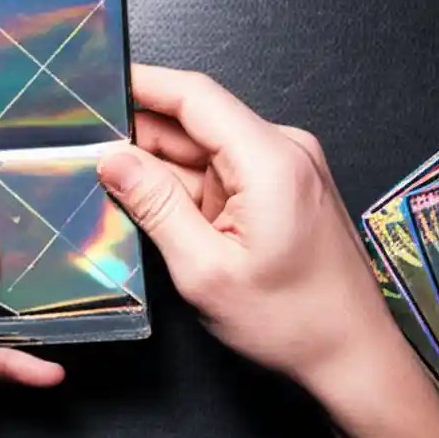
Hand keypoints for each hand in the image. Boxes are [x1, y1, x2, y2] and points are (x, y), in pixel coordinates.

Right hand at [97, 65, 398, 396]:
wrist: (352, 355)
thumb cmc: (293, 323)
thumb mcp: (205, 270)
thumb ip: (155, 206)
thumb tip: (114, 161)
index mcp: (271, 159)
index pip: (194, 96)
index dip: (142, 84)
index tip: (98, 82)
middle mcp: (284, 151)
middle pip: (196, 123)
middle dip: (140, 136)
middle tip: (86, 153)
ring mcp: (286, 170)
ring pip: (204, 151)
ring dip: (160, 168)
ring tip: (113, 189)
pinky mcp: (283, 190)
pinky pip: (223, 174)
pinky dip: (187, 189)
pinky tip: (154, 208)